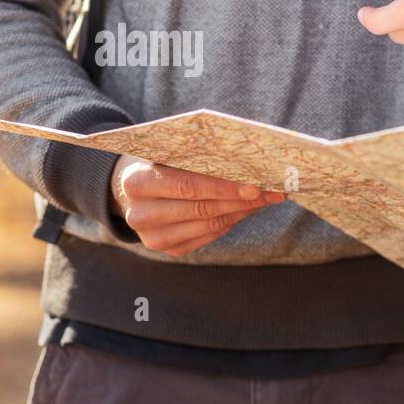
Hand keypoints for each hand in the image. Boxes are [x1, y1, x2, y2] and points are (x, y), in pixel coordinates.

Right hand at [110, 156, 286, 256]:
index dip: (223, 187)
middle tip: (272, 192)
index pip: (187, 186)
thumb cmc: (157, 164)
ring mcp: (153, 237)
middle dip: (242, 200)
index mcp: (137, 183)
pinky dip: (232, 221)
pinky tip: (247, 209)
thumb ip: (195, 157)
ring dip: (243, 211)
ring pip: (210, 225)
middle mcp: (140, 215)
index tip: (255, 185)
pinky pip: (209, 236)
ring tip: (267, 199)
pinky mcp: (169, 249)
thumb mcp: (167, 154)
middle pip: (202, 209)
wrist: (131, 190)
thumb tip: (245, 161)